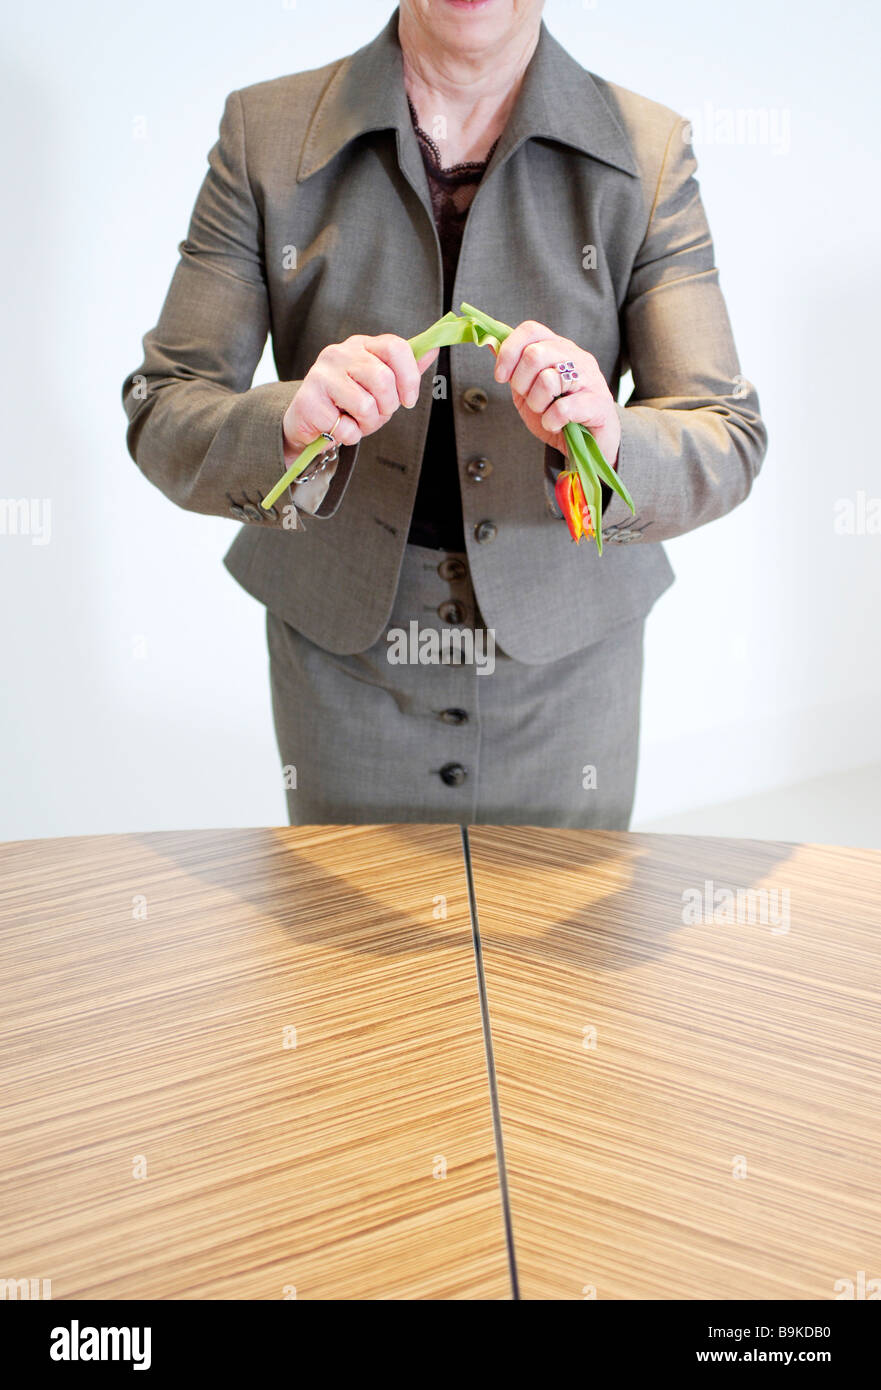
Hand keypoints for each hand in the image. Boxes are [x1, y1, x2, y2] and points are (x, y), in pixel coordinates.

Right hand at [283, 333, 437, 459]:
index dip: (409, 378)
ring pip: (365, 405)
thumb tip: (433, 349)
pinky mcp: (309, 399)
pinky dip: (348, 436)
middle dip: (387, 407)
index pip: (395, 348)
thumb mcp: (381, 386)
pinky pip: (345, 427)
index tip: (408, 400)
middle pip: (383, 379)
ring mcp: (321, 374)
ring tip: (355, 421)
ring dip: (367, 424)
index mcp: (362, 346)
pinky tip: (337, 427)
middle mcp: (340, 353)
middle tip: (375, 415)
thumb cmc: (349, 403)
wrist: (310, 422)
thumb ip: (405, 370)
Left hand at [492, 320, 620, 466]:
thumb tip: (489, 343)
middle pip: (535, 353)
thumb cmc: (559, 415)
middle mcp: (576, 357)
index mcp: (558, 349)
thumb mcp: (529, 391)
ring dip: (537, 404)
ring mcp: (590, 378)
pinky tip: (556, 424)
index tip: (500, 376)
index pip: (531, 330)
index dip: (509, 351)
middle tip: (529, 400)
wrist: (590, 444)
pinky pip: (564, 408)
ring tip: (545, 412)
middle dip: (521, 383)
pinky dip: (552, 421)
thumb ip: (513, 368)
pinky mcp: (599, 403)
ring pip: (548, 379)